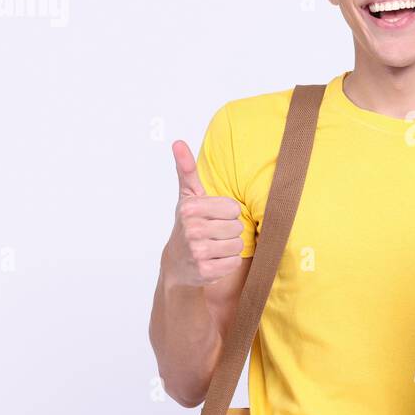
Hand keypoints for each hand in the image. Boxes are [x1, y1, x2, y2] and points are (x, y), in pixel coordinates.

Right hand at [163, 140, 244, 287]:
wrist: (177, 263)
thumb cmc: (188, 224)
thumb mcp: (187, 196)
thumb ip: (186, 169)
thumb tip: (178, 142)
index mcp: (191, 208)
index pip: (233, 208)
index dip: (226, 213)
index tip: (211, 217)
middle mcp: (192, 230)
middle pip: (237, 227)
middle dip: (228, 231)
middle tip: (212, 234)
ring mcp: (198, 252)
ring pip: (238, 245)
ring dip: (230, 247)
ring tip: (214, 247)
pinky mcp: (206, 272)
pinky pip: (234, 263)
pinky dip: (227, 263)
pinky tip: (214, 260)